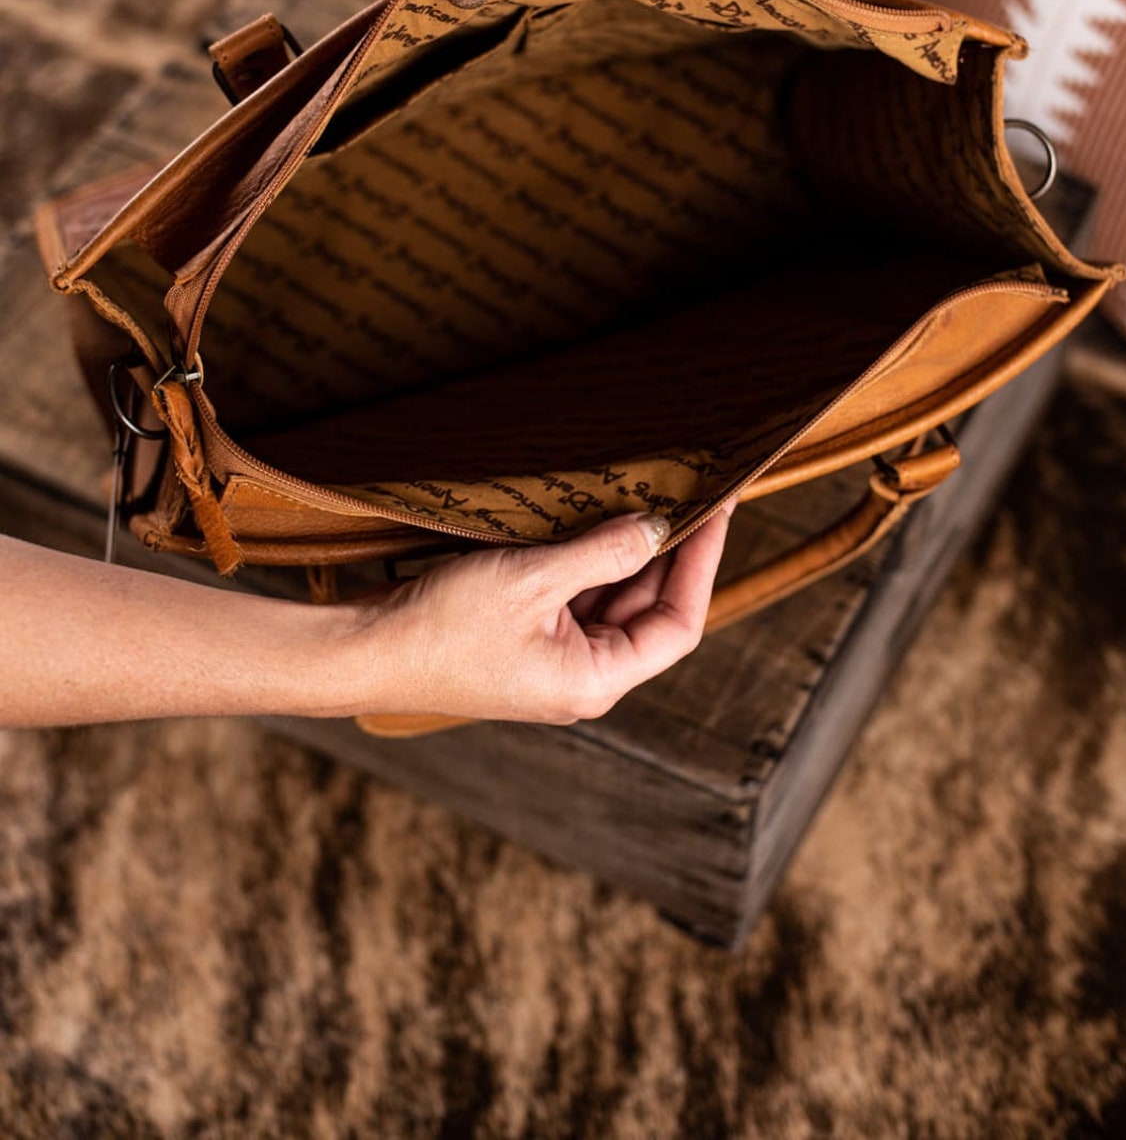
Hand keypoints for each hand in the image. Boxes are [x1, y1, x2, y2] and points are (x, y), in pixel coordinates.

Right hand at [331, 506, 733, 724]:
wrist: (361, 651)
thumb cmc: (439, 630)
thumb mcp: (530, 581)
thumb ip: (601, 553)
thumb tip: (657, 527)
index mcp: (594, 680)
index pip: (678, 624)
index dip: (702, 563)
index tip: (718, 509)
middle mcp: (582, 676)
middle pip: (648, 610)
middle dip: (668, 551)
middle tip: (690, 490)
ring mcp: (553, 658)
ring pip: (612, 599)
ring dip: (627, 551)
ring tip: (648, 494)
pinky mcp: (525, 637)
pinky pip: (575, 595)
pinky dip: (589, 558)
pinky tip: (593, 517)